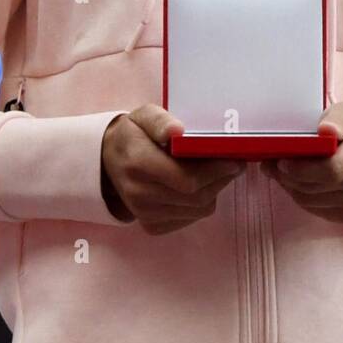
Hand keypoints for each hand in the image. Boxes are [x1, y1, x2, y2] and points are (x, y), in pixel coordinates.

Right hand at [101, 103, 245, 234]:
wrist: (108, 161)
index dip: (215, 171)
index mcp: (138, 164)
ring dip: (214, 191)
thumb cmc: (133, 135)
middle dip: (221, 180)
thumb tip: (177, 131)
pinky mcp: (152, 226)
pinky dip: (201, 203)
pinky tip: (200, 186)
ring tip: (218, 172)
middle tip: (234, 164)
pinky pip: (190, 218)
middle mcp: (139, 194)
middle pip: (196, 196)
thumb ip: (160, 121)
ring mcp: (145, 214)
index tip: (234, 159)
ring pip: (197, 209)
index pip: (186, 178)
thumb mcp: (143, 116)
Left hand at [260, 102, 342, 222]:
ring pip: (313, 201)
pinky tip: (296, 182)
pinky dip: (301, 197)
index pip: (332, 167)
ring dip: (291, 187)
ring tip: (280, 171)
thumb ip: (337, 118)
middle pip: (319, 186)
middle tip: (272, 164)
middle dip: (290, 177)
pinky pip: (317, 211)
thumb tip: (326, 131)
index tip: (283, 160)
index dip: (302, 168)